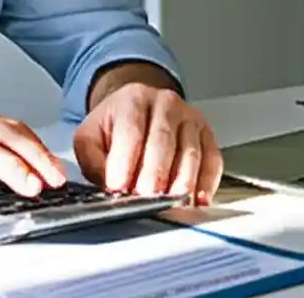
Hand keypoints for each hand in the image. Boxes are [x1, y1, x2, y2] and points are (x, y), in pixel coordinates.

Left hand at [73, 84, 222, 205]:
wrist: (139, 110)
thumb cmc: (115, 127)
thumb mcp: (91, 137)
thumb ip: (92, 159)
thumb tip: (106, 185)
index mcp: (133, 99)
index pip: (131, 130)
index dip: (125, 161)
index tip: (118, 186)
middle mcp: (166, 104)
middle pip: (163, 141)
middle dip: (153, 174)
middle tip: (144, 198)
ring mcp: (190, 118)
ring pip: (190, 153)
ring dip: (180, 183)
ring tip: (169, 204)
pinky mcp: (207, 135)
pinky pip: (212, 160)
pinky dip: (206, 183)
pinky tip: (196, 200)